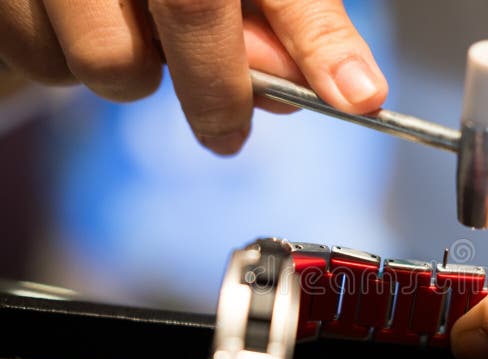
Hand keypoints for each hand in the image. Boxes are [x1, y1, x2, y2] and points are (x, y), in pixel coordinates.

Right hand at [0, 0, 386, 153]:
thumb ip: (285, 22)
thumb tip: (332, 88)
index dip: (321, 41)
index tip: (361, 98)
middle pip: (193, 15)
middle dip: (220, 97)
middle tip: (228, 134)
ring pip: (112, 62)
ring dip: (133, 78)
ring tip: (134, 39)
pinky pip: (46, 63)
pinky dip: (70, 65)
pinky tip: (78, 26)